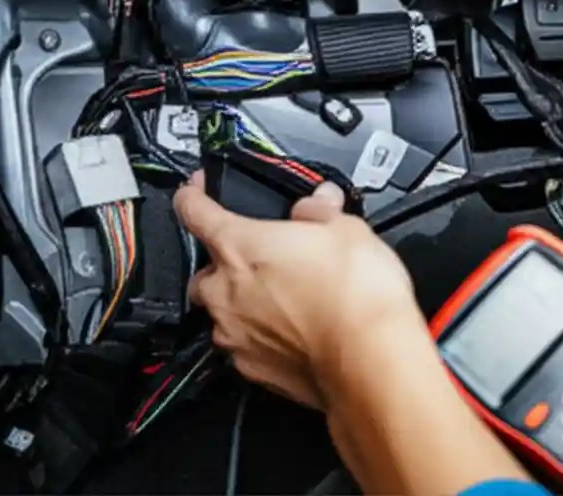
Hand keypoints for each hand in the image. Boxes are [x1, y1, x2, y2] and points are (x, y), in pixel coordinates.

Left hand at [174, 172, 425, 410]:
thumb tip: (317, 204)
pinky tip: (294, 333)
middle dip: (223, 266)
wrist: (371, 363)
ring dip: (242, 305)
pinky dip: (261, 339)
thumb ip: (321, 212)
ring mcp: (236, 336)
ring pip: (221, 314)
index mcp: (239, 246)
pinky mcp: (253, 371)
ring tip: (284, 300)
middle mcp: (226, 293)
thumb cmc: (356, 296)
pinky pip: (244, 348)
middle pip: (203, 272)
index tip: (194, 191)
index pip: (193, 211)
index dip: (192, 196)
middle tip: (261, 260)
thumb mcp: (348, 229)